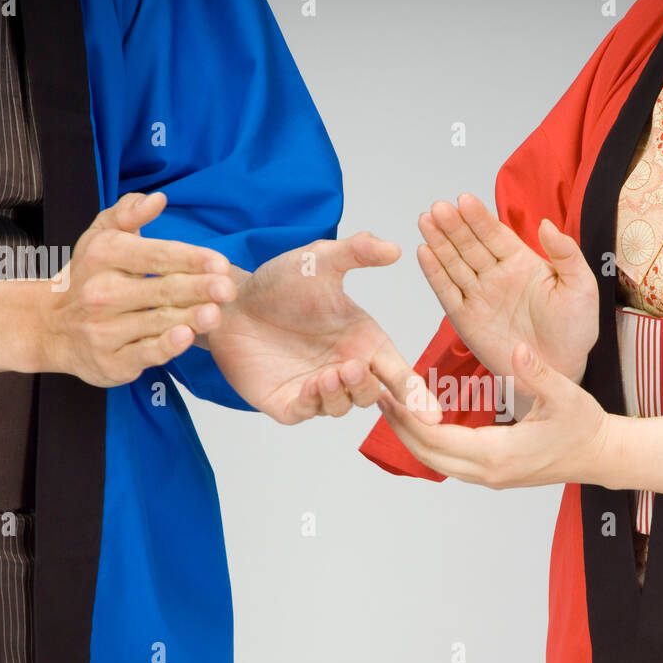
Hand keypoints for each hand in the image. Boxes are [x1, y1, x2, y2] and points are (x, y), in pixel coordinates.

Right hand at [40, 192, 235, 386]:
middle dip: (198, 289)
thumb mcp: (100, 237)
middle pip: (160, 289)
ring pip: (156, 322)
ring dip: (190, 318)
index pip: (154, 255)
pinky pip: (145, 353)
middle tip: (228, 289)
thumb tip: (158, 198)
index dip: (189, 258)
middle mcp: (102, 292)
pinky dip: (166, 346)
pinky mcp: (111, 361)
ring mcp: (104, 329)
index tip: (219, 262)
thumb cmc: (88, 276)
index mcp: (104, 255)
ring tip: (217, 313)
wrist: (50, 328)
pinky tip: (187, 337)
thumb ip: (128, 213)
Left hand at [207, 233, 441, 424]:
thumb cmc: (280, 282)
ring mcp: (316, 389)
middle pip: (371, 395)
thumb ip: (357, 252)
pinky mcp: (286, 401)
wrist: (230, 300)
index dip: (416, 395)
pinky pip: (308, 413)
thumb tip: (394, 249)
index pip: (399, 374)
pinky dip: (314, 403)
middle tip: (351, 367)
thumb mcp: (320, 260)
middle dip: (366, 387)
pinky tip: (310, 384)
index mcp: (364, 341)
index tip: (432, 414)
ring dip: (340, 394)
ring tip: (329, 373)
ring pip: (342, 407)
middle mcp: (344, 368)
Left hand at [376, 342, 610, 488]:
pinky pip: (451, 461)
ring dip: (413, 437)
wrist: (602, 455)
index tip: (391, 394)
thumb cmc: (586, 427)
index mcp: (499, 454)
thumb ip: (537, 372)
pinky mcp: (494, 474)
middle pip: (427, 455)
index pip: (439, 439)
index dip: (410, 418)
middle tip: (380, 398)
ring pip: (437, 462)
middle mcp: (489, 472)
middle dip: (401, 428)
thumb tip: (517, 349)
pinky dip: (431, 443)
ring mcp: (490, 476)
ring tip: (393, 408)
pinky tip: (424, 421)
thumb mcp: (564, 395)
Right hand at [418, 195, 598, 396]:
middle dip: (453, 226)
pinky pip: (447, 293)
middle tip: (439, 208)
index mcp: (522, 262)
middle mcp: (496, 275)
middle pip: (469, 245)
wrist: (561, 369)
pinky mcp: (466, 319)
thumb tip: (546, 224)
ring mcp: (479, 296)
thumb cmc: (575, 330)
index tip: (464, 199)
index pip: (495, 234)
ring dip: (439, 243)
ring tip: (426, 221)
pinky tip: (424, 253)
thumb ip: (566, 254)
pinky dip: (435, 274)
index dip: (479, 217)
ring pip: (454, 264)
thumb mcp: (581, 287)